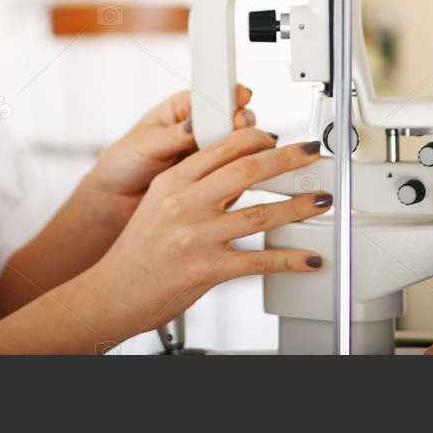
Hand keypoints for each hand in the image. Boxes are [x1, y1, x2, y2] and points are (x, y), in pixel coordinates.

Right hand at [81, 130, 330, 338]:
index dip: (257, 139)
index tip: (279, 139)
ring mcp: (196, 237)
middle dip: (287, 159)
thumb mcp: (159, 204)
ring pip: (260, 214)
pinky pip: (258, 260)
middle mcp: (184, 205)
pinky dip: (290, 259)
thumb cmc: (137, 252)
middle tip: (310, 153)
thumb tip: (238, 174)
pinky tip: (308, 259)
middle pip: (246, 170)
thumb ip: (195, 186)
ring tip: (320, 199)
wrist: (112, 293)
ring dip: (297, 206)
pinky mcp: (206, 269)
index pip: (222, 147)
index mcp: (173, 182)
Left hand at [87, 86, 255, 213]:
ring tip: (236, 151)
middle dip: (241, 121)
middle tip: (240, 126)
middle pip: (232, 116)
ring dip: (241, 146)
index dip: (229, 96)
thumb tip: (195, 124)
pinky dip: (236, 167)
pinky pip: (231, 166)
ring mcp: (207, 150)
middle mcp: (198, 126)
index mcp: (181, 108)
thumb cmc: (125, 163)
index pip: (212, 94)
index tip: (240, 100)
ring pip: (236, 142)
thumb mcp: (146, 145)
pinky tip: (233, 171)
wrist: (119, 198)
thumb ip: (174, 135)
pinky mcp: (211, 173)